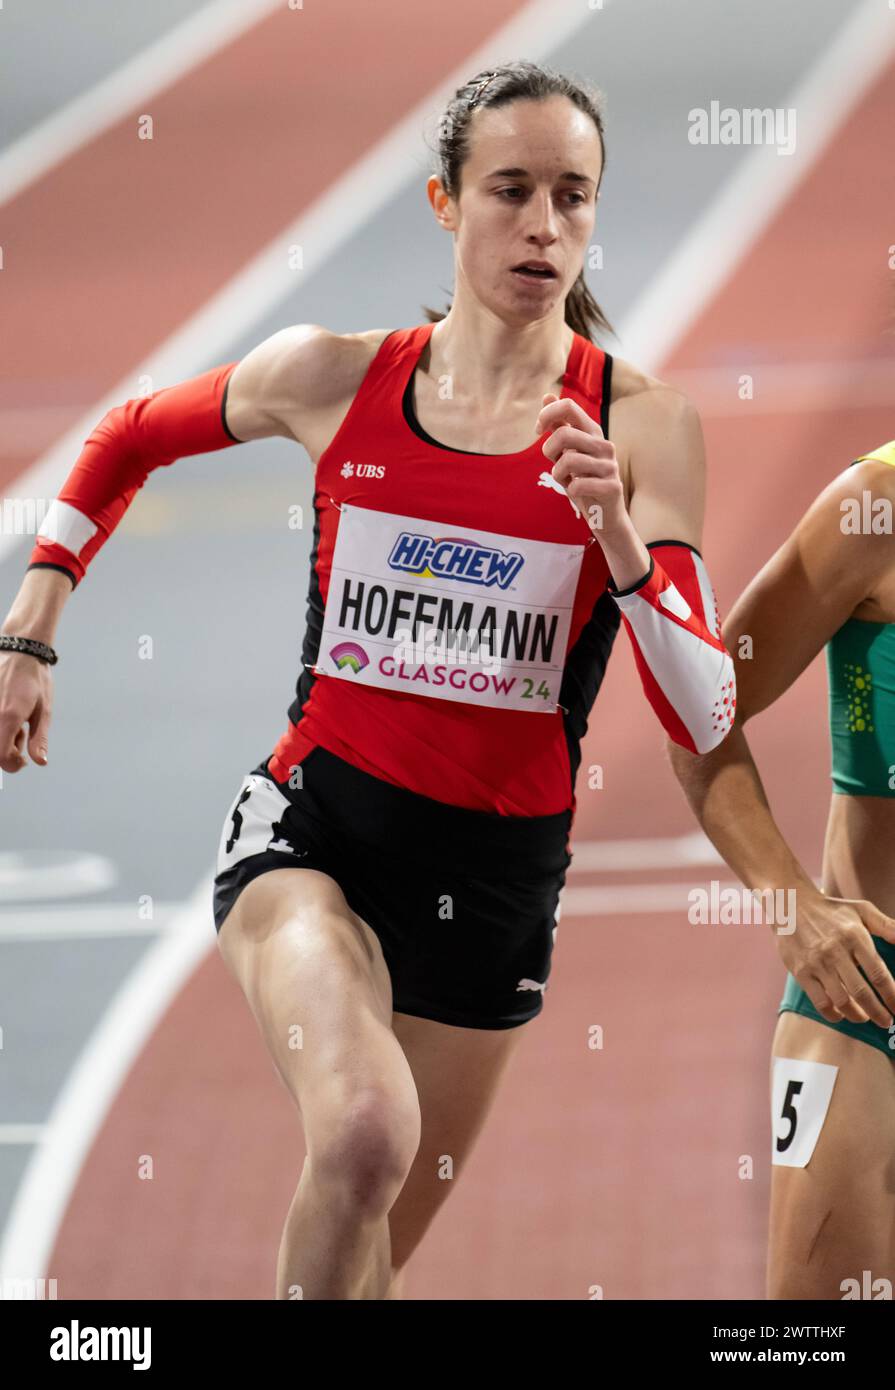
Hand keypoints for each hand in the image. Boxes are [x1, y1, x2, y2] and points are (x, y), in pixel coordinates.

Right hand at [0, 652, 52, 770]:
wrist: (18, 651)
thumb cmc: (34, 678)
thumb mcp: (43, 710)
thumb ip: (39, 739)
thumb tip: (39, 761)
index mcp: (8, 717)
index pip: (1, 757)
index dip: (13, 764)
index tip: (22, 759)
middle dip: (8, 749)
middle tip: (22, 734)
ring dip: (3, 736)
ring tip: (15, 720)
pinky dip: (0, 724)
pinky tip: (6, 712)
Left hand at [537, 393, 625, 534]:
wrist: (606, 513)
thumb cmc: (584, 478)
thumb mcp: (568, 451)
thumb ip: (559, 426)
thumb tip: (547, 396)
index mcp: (592, 431)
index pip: (568, 406)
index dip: (547, 415)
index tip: (538, 430)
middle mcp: (603, 444)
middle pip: (564, 435)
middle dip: (549, 451)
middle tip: (553, 463)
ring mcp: (610, 465)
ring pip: (568, 461)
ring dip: (559, 475)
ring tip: (567, 481)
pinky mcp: (612, 487)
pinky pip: (578, 485)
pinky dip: (571, 491)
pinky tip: (579, 492)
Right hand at [776, 888, 894, 1026]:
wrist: (790, 905)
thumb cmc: (831, 911)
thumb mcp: (862, 910)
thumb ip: (887, 926)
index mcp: (855, 936)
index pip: (878, 973)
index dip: (891, 995)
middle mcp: (835, 951)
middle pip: (861, 992)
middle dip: (878, 1012)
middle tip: (886, 1022)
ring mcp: (817, 963)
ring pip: (841, 1001)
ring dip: (857, 1015)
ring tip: (864, 1017)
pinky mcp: (801, 972)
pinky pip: (820, 1001)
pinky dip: (833, 1014)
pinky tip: (840, 1014)